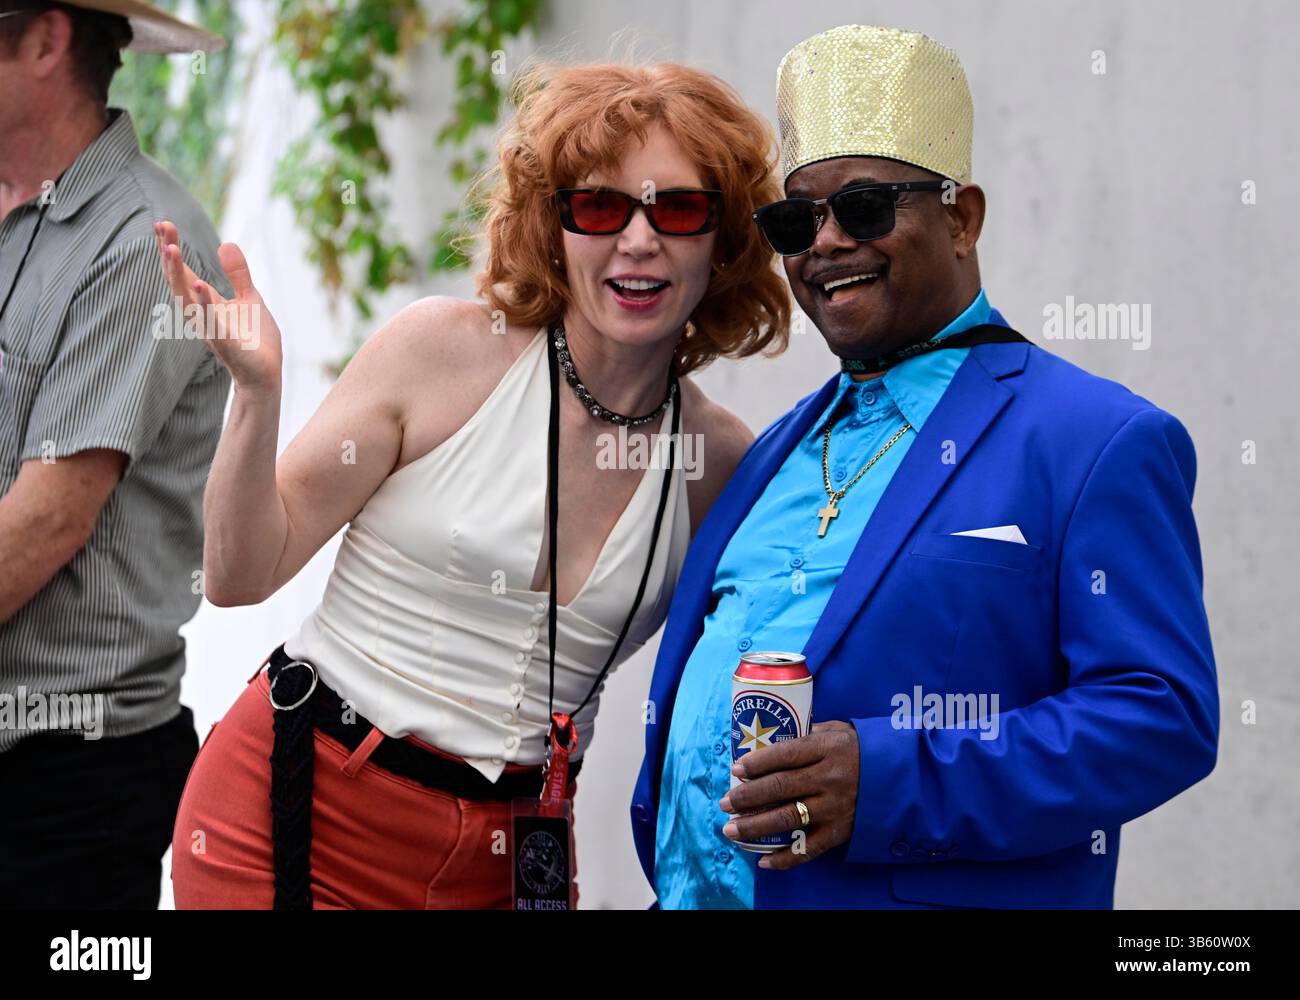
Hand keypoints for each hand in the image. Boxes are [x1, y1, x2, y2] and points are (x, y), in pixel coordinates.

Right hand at [153, 221, 282, 391]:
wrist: (266, 373)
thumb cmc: (254, 339)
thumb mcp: (249, 298)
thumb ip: (238, 274)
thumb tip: (227, 244)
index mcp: (204, 302)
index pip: (182, 271)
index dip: (170, 248)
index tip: (162, 222)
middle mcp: (200, 314)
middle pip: (177, 281)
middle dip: (167, 255)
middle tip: (160, 226)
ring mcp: (210, 329)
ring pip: (186, 300)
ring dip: (177, 274)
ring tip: (171, 248)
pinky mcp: (226, 345)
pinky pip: (211, 323)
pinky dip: (204, 304)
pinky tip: (200, 283)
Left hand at [719, 720, 858, 869]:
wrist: (899, 775)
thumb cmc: (860, 748)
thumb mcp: (836, 730)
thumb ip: (806, 734)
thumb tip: (771, 740)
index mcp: (826, 749)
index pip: (784, 756)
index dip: (757, 764)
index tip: (736, 770)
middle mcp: (827, 779)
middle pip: (779, 788)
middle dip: (746, 797)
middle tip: (724, 803)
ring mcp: (833, 807)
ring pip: (787, 819)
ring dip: (754, 826)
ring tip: (731, 829)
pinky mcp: (839, 832)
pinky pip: (808, 849)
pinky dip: (784, 858)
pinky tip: (763, 860)